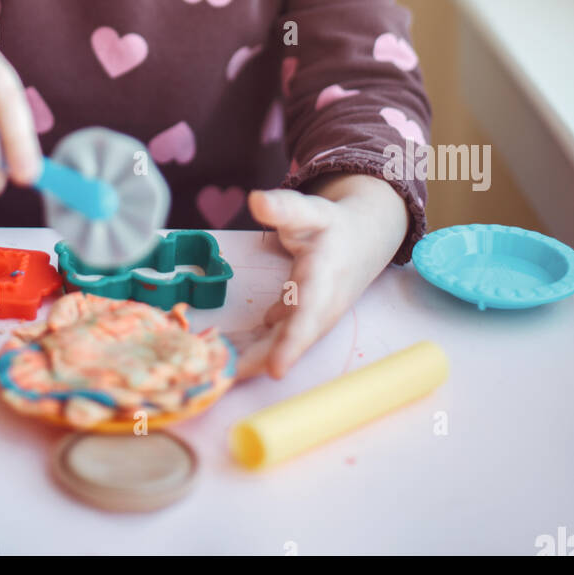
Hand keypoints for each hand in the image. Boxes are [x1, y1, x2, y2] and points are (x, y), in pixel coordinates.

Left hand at [236, 177, 408, 380]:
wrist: (361, 240)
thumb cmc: (331, 225)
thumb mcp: (312, 211)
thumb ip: (285, 207)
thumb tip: (257, 200)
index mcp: (323, 279)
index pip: (308, 315)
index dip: (292, 343)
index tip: (276, 368)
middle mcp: (318, 307)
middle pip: (288, 340)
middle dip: (258, 360)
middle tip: (222, 374)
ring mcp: (308, 319)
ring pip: (277, 345)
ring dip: (248, 359)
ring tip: (213, 368)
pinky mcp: (298, 322)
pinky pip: (271, 341)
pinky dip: (248, 349)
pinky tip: (220, 354)